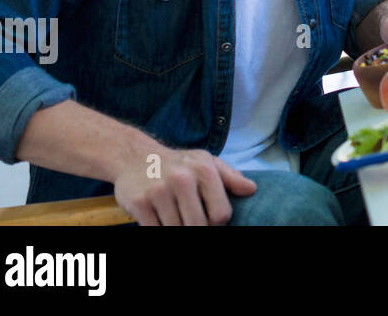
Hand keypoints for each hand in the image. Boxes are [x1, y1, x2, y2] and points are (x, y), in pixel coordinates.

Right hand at [113, 146, 255, 225]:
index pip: (221, 213)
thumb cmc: (178, 163)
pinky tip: (161, 219)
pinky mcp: (139, 203)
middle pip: (199, 226)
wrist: (135, 157)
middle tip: (194, 220)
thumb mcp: (206, 162)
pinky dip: (160, 229)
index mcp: (203, 169)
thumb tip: (252, 189)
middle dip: (198, 228)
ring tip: (177, 217)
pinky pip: (155, 231)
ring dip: (178, 228)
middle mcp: (182, 179)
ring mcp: (158, 192)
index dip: (219, 223)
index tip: (212, 220)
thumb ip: (230, 177)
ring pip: (176, 230)